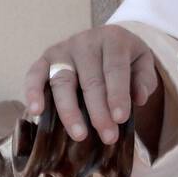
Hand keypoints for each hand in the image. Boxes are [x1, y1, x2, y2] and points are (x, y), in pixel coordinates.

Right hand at [23, 24, 162, 145]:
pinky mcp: (45, 58)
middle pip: (90, 80)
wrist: (106, 41)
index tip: (120, 119)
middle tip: (108, 137)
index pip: (115, 69)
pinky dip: (32, 91)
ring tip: (79, 135)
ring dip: (70, 111)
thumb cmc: (126, 58)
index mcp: (113, 39)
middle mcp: (85, 41)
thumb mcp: (143, 62)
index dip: (117, 95)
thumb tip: (139, 98)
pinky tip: (36, 111)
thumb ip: (145, 79)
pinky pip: (35, 73)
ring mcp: (63, 49)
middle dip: (99, 111)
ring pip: (62, 81)